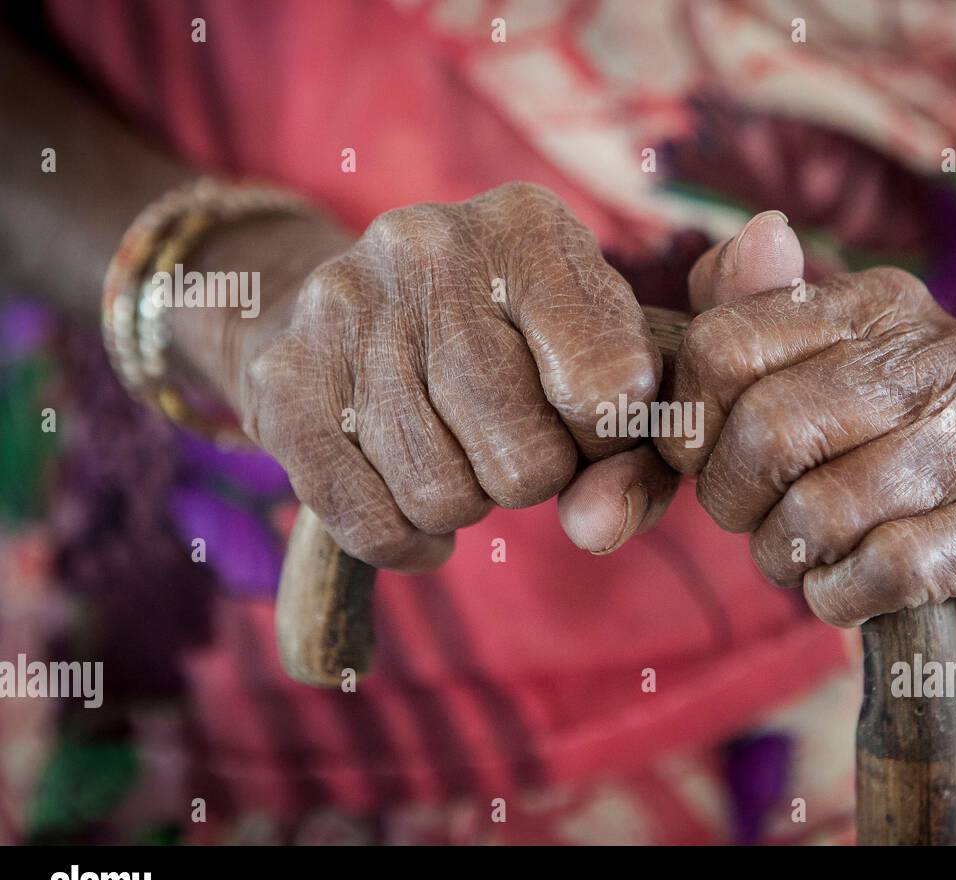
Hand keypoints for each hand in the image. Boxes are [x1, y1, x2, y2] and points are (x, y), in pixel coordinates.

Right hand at [229, 182, 670, 570]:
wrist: (354, 303)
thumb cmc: (513, 339)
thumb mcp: (596, 356)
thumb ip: (635, 449)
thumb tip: (596, 528)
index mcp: (527, 227)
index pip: (607, 384)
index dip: (607, 435)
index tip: (588, 420)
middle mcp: (427, 248)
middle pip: (525, 459)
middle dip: (535, 475)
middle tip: (514, 438)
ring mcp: (345, 311)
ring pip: (443, 497)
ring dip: (467, 503)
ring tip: (457, 449)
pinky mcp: (282, 379)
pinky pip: (369, 524)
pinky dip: (407, 538)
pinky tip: (411, 501)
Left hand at [657, 262, 955, 675]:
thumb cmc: (871, 460)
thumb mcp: (805, 377)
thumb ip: (751, 312)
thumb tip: (761, 233)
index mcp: (880, 302)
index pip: (724, 346)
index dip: (689, 425)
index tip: (703, 459)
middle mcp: (947, 352)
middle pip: (768, 432)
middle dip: (734, 501)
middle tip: (755, 520)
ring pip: (821, 511)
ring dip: (788, 557)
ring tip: (809, 553)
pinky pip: (886, 568)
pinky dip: (840, 595)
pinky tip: (849, 587)